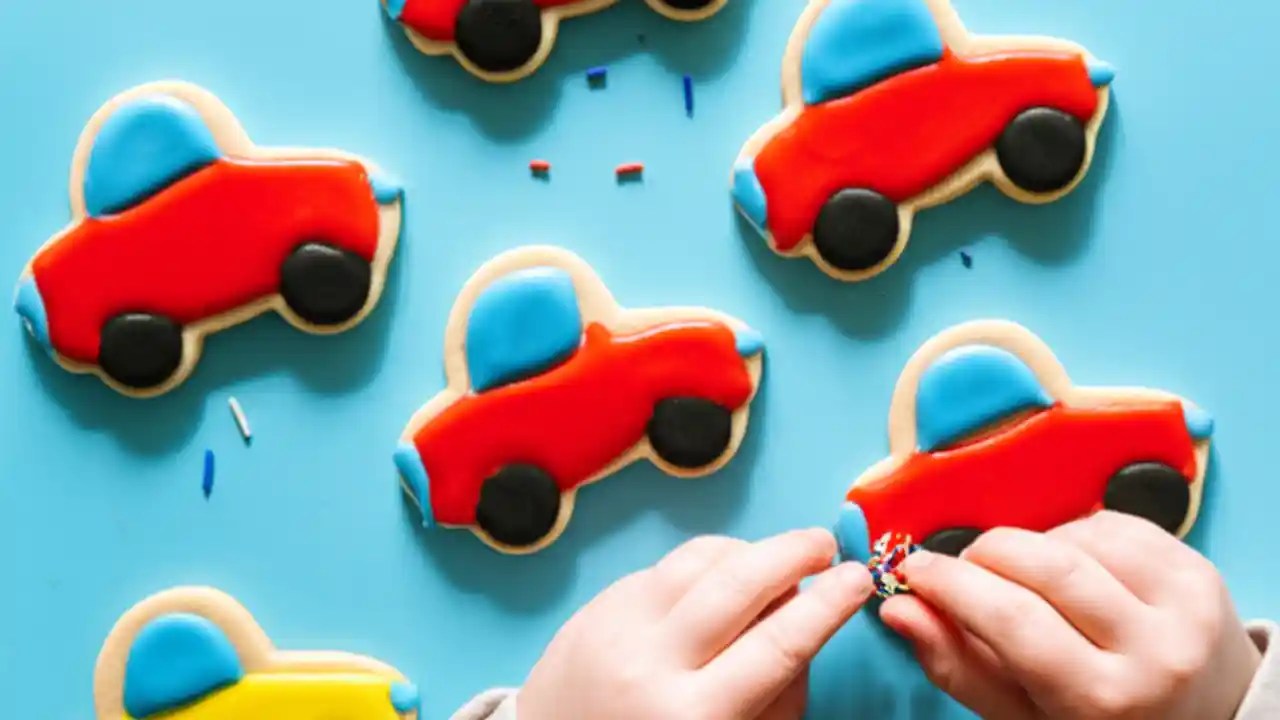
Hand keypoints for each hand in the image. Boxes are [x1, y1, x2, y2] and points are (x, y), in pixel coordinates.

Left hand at [518, 529, 873, 719]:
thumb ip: (773, 699)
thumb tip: (804, 627)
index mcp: (690, 717)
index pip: (778, 644)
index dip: (827, 604)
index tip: (858, 579)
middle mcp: (650, 663)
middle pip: (739, 582)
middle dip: (793, 552)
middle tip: (826, 545)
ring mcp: (616, 627)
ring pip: (697, 559)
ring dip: (747, 549)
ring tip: (777, 558)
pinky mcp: (594, 607)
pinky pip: (662, 568)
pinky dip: (701, 565)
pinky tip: (719, 577)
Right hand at [882, 511, 1260, 718]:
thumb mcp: (1024, 716)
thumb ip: (958, 666)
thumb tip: (899, 608)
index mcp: (1103, 700)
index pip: (1012, 619)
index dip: (951, 584)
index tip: (914, 570)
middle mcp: (1155, 650)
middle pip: (1045, 565)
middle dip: (984, 553)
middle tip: (961, 568)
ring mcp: (1185, 604)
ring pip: (1076, 536)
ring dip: (1032, 546)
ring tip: (1025, 579)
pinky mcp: (1198, 568)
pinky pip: (1113, 523)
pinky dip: (1073, 533)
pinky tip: (1070, 566)